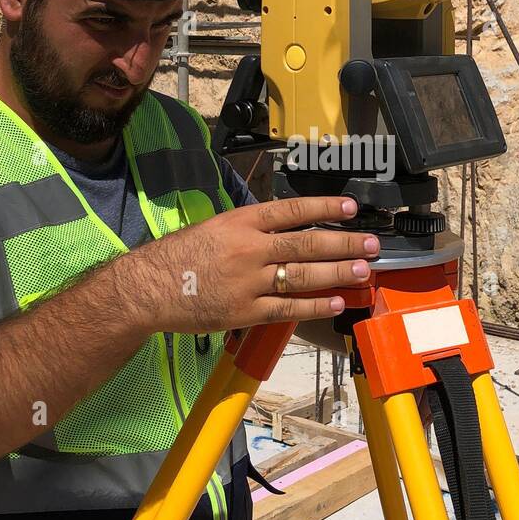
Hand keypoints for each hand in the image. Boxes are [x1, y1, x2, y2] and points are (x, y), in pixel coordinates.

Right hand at [122, 196, 378, 333]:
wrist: (146, 289)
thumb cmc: (178, 257)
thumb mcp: (213, 229)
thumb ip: (249, 229)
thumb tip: (286, 227)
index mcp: (240, 222)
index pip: (291, 211)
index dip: (324, 208)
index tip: (350, 207)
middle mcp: (248, 249)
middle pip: (307, 243)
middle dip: (344, 243)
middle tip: (372, 242)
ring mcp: (248, 282)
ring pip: (304, 275)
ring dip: (338, 272)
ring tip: (364, 269)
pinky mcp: (245, 312)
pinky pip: (288, 308)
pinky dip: (314, 305)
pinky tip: (335, 301)